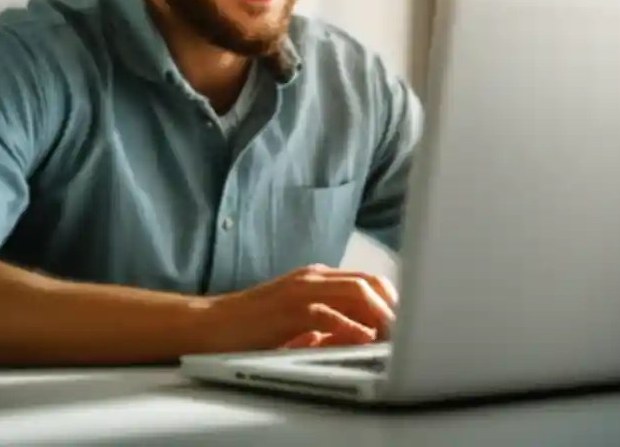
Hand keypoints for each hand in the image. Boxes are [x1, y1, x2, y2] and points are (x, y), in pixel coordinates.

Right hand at [205, 264, 397, 352]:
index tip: (407, 325)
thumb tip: (364, 339)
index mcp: (318, 278)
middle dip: (393, 307)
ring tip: (392, 337)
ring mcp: (301, 290)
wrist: (212, 325)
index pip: (369, 281)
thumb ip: (330, 325)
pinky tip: (362, 341)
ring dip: (380, 315)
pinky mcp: (288, 308)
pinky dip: (350, 327)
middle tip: (406, 333)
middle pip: (369, 282)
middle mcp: (313, 278)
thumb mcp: (299, 323)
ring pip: (356, 291)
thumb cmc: (254, 327)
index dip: (393, 302)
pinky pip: (328, 314)